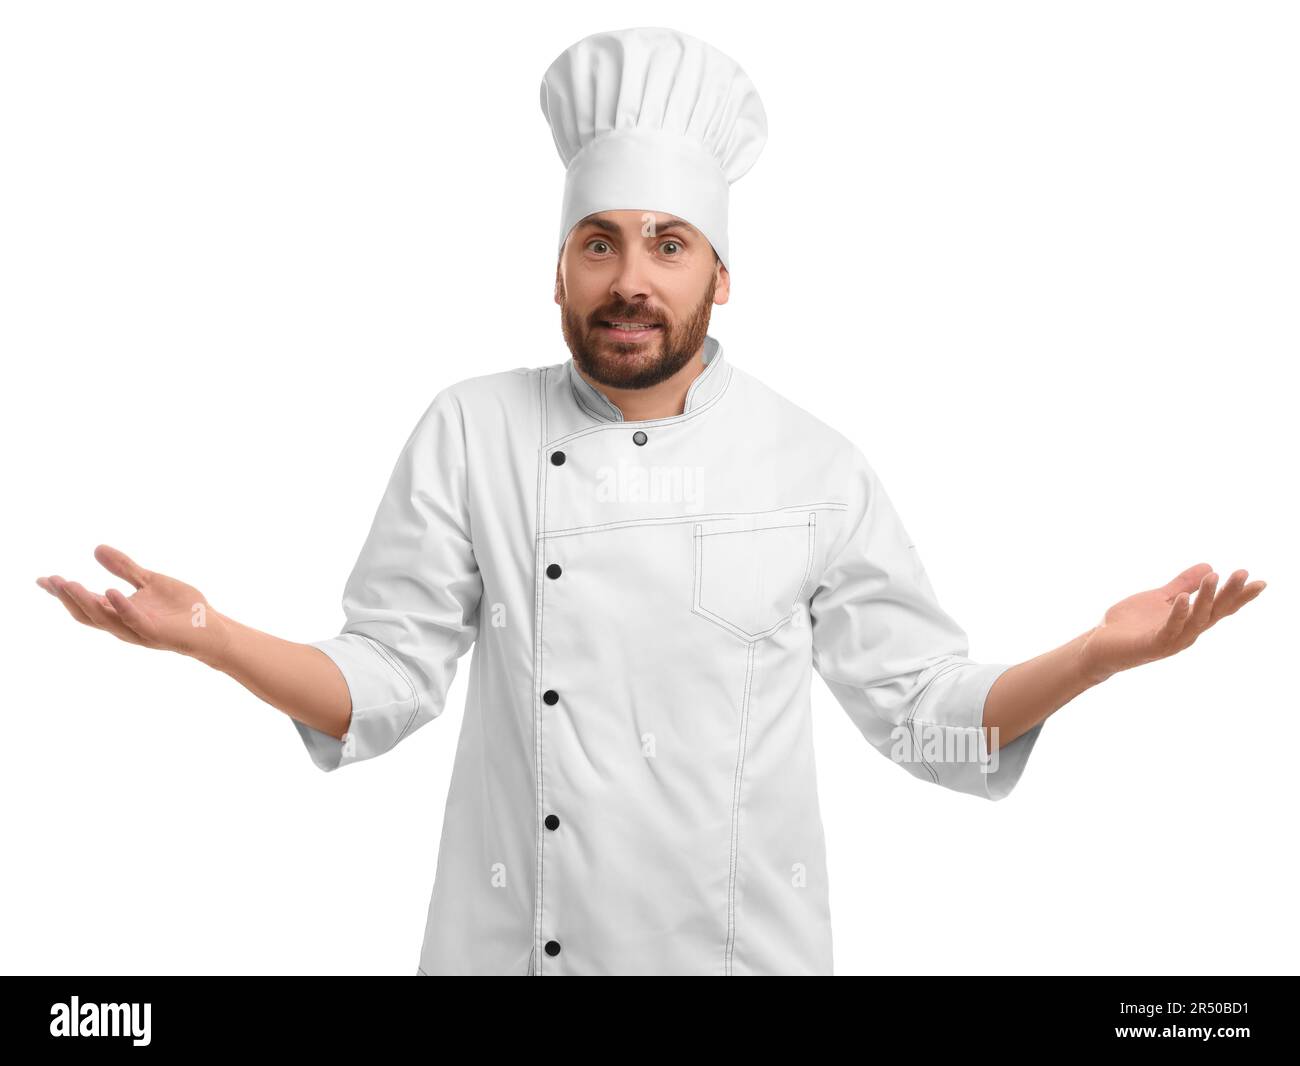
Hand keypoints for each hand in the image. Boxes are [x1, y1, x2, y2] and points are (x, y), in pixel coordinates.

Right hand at [36, 544, 231, 663]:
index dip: (63, 593)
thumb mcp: (149, 581)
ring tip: (68, 584)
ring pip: (104, 619)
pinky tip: (111, 591)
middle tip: (50, 581)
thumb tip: (96, 548)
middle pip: (87, 613)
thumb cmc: (180, 608)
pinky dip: (122, 607)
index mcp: (119, 611)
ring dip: (85, 602)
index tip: (42, 580)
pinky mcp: (155, 633)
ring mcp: (137, 630)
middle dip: (67, 597)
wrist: (210, 626)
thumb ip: (124, 568)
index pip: (85, 603)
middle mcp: (123, 623)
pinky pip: (135, 621)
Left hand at [1078, 563, 1264, 682]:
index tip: (1260, 581)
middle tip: (1243, 573)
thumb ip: (1181, 585)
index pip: (1220, 608)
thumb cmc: (1129, 625)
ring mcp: (1171, 641)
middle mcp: (1186, 633)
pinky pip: (1169, 630)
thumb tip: (1209, 566)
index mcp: (1189, 621)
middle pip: (1214, 613)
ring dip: (1206, 599)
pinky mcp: (1152, 645)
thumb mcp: (1159, 598)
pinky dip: (1178, 614)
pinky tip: (1182, 598)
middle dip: (1230, 594)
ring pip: (1196, 620)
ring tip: (1214, 577)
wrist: (1100, 645)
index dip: (1240, 596)